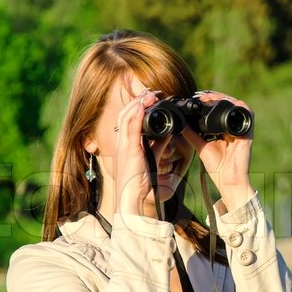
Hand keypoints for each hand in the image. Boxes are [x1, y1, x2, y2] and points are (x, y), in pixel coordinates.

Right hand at [114, 89, 171, 215]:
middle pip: (125, 114)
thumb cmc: (139, 183)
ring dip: (139, 103)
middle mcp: (121, 142)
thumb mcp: (152, 159)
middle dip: (137, 101)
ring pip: (127, 116)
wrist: (131, 199)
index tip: (150, 98)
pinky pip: (131, 127)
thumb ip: (158, 146)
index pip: (127, 119)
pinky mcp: (128, 149)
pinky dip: (137, 113)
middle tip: (152, 92)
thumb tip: (169, 133)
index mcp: (125, 144)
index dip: (137, 106)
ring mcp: (123, 145)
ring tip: (150, 94)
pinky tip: (144, 105)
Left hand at [182, 91, 254, 211]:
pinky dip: (236, 105)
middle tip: (200, 96)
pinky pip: (246, 112)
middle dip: (214, 97)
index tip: (195, 98)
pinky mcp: (248, 131)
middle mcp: (234, 127)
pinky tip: (224, 102)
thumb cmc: (217, 166)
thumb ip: (192, 134)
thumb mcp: (200, 146)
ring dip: (223, 97)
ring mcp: (241, 128)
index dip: (208, 101)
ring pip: (236, 104)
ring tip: (209, 97)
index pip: (217, 109)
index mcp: (224, 130)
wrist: (228, 180)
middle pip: (226, 104)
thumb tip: (180, 122)